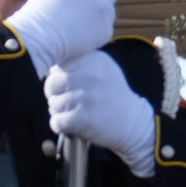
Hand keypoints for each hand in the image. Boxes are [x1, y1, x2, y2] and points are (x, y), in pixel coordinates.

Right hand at [2, 0, 118, 71]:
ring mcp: (105, 8)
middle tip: (80, 8)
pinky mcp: (106, 29)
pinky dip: (95, 32)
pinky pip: (105, 28)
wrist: (40, 36)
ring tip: (75, 24)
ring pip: (107, 11)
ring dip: (97, 16)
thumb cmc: (40, 10)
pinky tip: (77, 34)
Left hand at [42, 56, 158, 177]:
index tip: (68, 86)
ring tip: (72, 114)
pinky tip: (71, 125)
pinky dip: (60, 126)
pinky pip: (56, 121)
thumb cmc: (114, 96)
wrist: (133, 123)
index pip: (60, 63)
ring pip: (53, 103)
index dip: (59, 77)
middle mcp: (90, 75)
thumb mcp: (104, 69)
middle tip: (65, 101)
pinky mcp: (83, 118)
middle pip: (53, 82)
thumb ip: (81, 63)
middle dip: (54, 94)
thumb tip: (52, 65)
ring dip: (58, 112)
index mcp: (94, 60)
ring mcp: (86, 97)